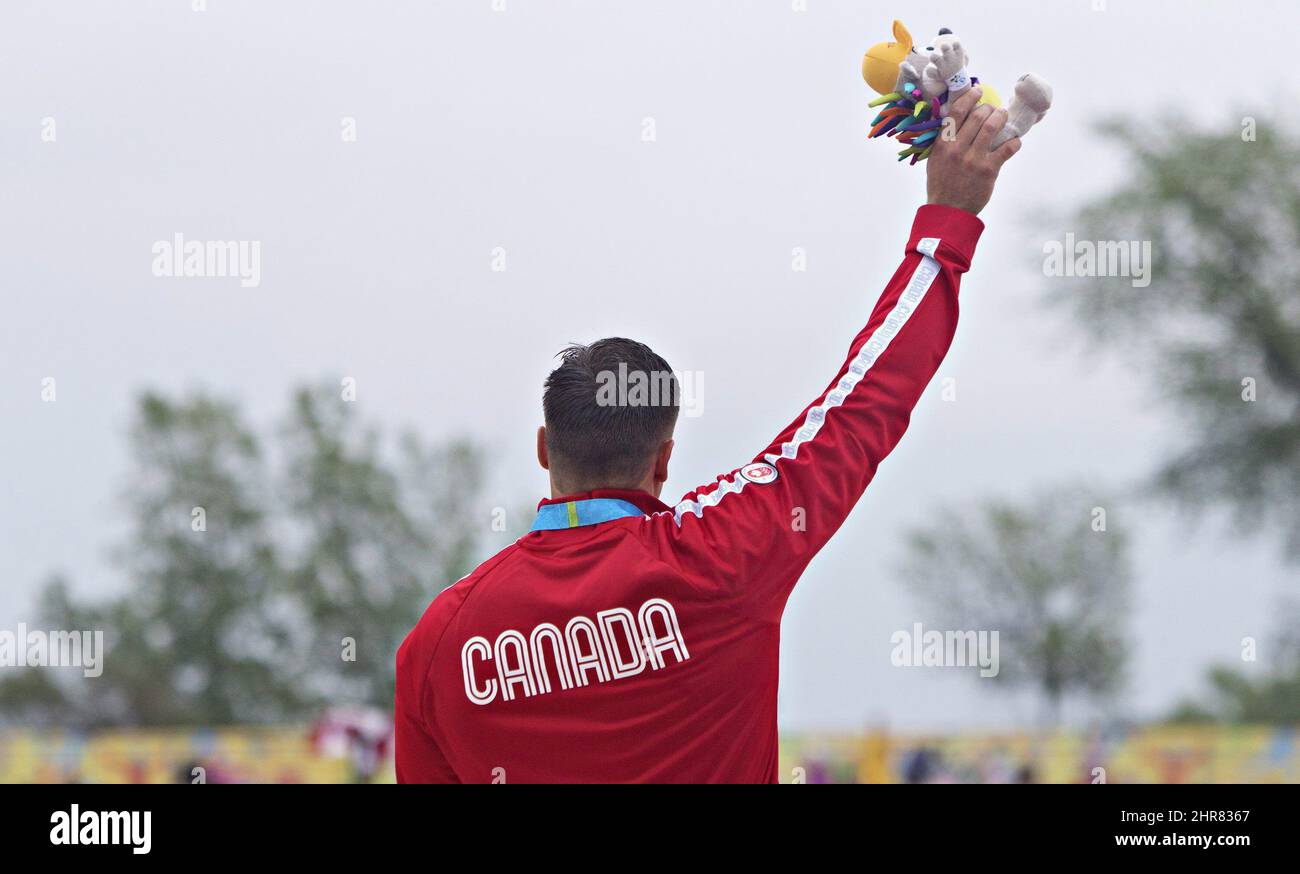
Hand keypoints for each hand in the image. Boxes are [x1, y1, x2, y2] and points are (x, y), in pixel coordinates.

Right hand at [925, 87, 1021, 215]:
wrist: (948, 211)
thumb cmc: (941, 184)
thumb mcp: (936, 160)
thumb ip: (945, 141)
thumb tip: (960, 120)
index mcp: (943, 144)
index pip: (957, 112)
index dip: (970, 97)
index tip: (979, 91)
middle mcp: (957, 149)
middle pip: (977, 116)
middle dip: (989, 108)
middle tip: (993, 110)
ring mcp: (974, 159)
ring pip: (992, 127)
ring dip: (1001, 118)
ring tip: (1004, 116)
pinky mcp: (989, 170)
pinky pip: (1007, 148)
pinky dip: (1014, 142)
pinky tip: (1014, 142)